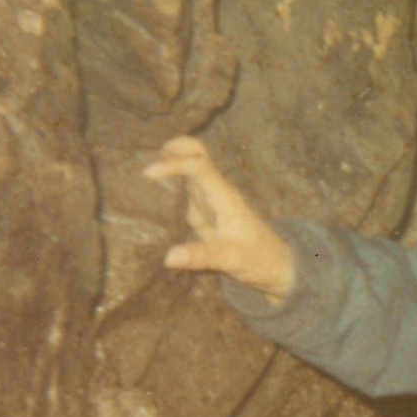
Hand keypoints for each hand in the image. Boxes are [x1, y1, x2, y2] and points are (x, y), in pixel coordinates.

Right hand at [144, 137, 295, 301]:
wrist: (276, 267)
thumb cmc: (259, 259)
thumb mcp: (231, 260)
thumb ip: (201, 257)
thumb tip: (168, 257)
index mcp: (225, 197)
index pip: (199, 166)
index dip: (174, 163)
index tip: (148, 173)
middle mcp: (217, 193)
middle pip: (199, 155)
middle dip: (176, 149)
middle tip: (149, 157)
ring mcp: (211, 201)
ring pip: (191, 171)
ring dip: (171, 165)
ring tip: (140, 172)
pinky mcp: (206, 213)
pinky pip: (187, 191)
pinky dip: (170, 185)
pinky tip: (152, 192)